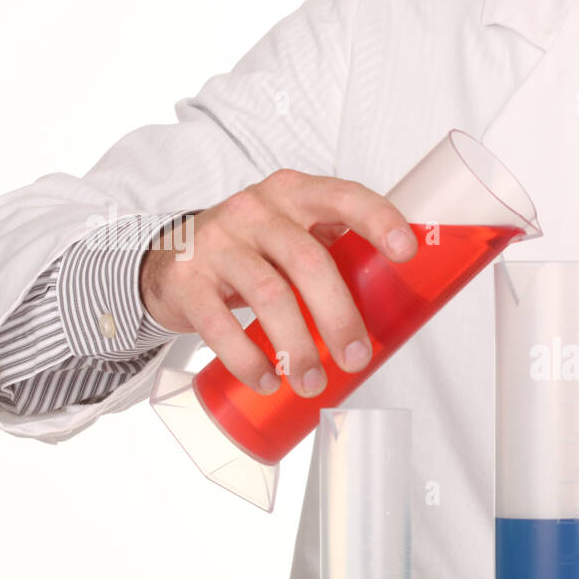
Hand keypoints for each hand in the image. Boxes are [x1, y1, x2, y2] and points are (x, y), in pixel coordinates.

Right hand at [139, 169, 417, 396]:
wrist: (172, 260)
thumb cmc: (255, 252)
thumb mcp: (293, 237)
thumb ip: (336, 255)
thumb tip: (399, 312)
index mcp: (295, 195)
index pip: (344, 197)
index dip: (378, 220)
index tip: (406, 252)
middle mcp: (256, 210)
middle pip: (309, 261)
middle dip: (339, 316)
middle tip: (356, 358)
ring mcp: (218, 242)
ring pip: (269, 295)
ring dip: (298, 347)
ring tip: (314, 383)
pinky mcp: (187, 279)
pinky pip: (221, 325)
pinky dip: (248, 360)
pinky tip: (269, 380)